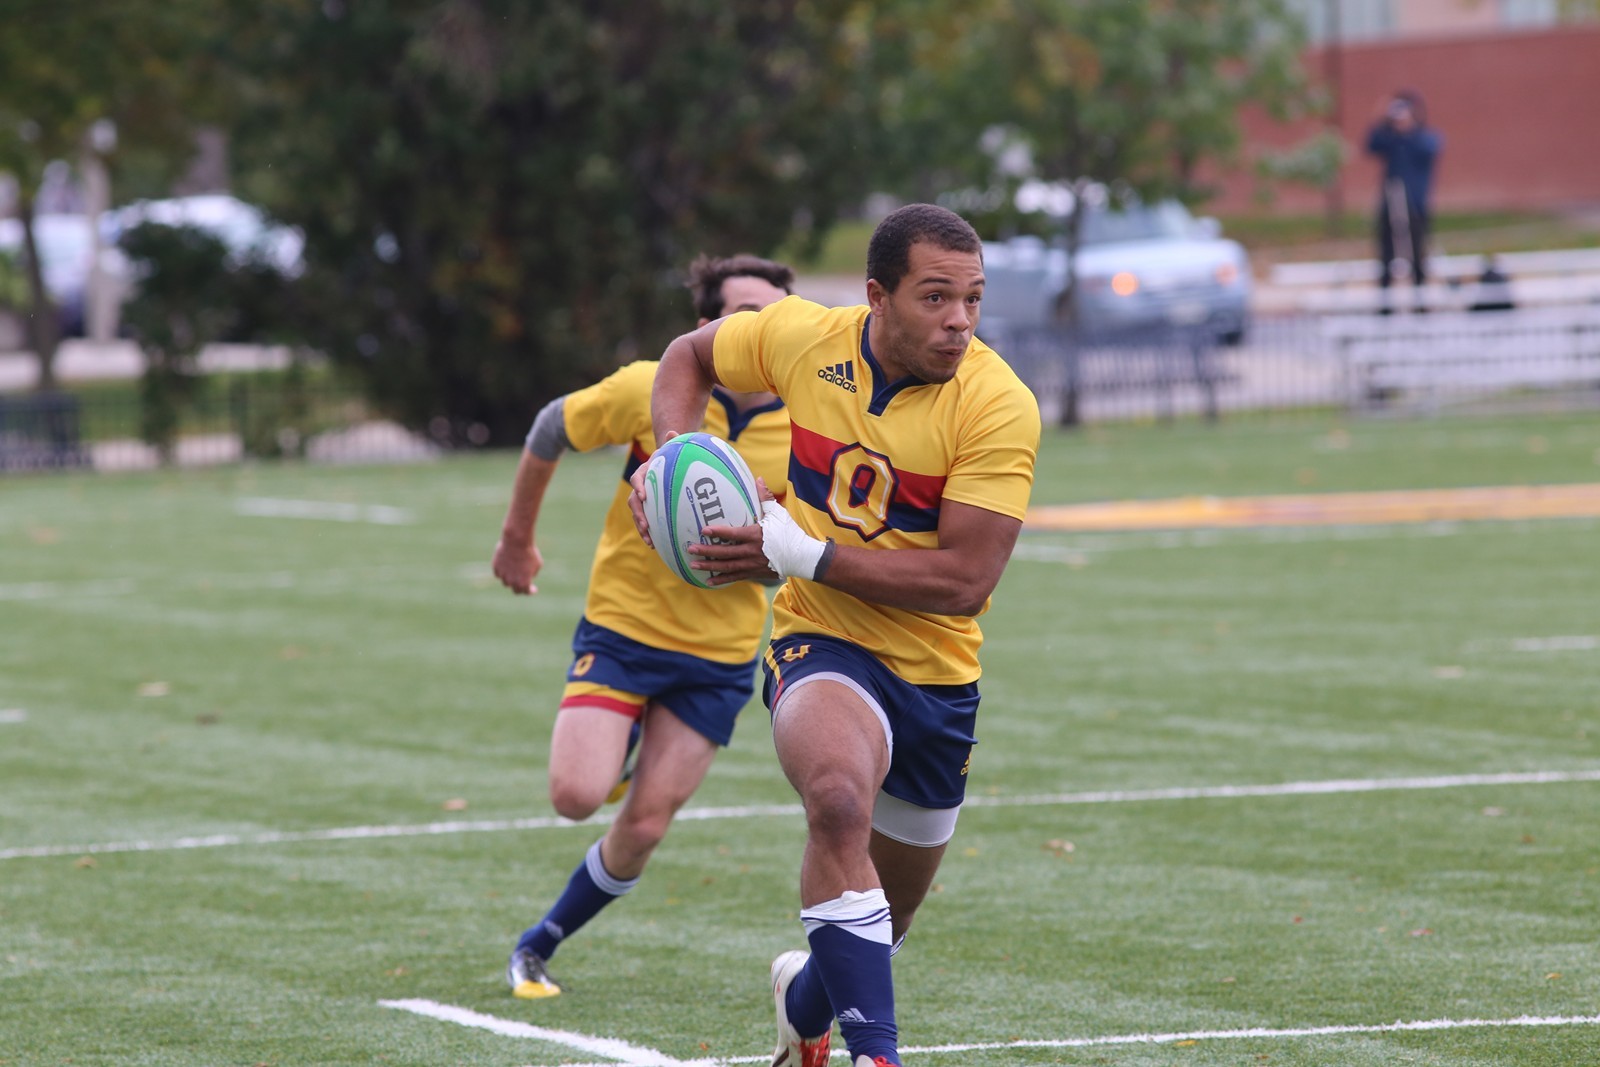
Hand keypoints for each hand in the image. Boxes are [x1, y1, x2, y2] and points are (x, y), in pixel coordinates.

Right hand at [492, 536, 542, 594]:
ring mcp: (502, 575)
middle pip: (515, 590)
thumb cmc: (530, 552)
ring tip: (515, 573)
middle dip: (520, 588)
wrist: (517, 541)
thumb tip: (527, 577)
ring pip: (506, 582)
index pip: (526, 592)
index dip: (530, 591)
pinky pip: (499, 574)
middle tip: (522, 584)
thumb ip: (531, 574)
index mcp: (523, 583)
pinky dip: (503, 572)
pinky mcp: (495, 568)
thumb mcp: (537, 565)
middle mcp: (512, 582)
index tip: (533, 589)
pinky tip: (507, 567)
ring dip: (511, 580)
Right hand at [627, 430, 680, 544]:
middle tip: (646, 525)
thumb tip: (672, 431)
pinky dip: (649, 533)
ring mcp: (643, 500)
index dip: (638, 487)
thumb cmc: (670, 457)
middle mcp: (640, 487)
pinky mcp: (648, 510)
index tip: (643, 496)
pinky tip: (656, 545)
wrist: (666, 465)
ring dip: (641, 528)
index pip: (637, 479)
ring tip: (649, 540)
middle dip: (639, 514)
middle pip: (634, 502)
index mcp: (644, 473)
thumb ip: (672, 442)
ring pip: (637, 515)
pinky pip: (646, 522)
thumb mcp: (672, 449)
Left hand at [686, 477, 781, 585]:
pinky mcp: (754, 573)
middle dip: (707, 551)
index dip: (717, 532)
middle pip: (725, 552)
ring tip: (693, 565)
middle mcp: (751, 552)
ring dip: (709, 566)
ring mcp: (752, 565)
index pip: (733, 534)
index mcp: (755, 536)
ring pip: (727, 567)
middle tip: (690, 549)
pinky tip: (709, 581)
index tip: (703, 530)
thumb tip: (758, 479)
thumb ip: (764, 497)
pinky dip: (722, 579)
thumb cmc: (789, 532)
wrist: (801, 556)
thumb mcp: (777, 513)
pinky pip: (735, 577)